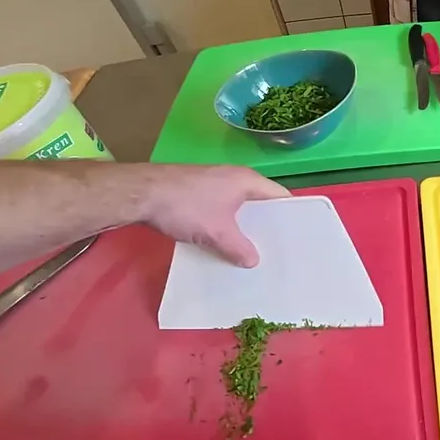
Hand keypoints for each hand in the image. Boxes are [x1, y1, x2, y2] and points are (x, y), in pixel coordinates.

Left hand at [140, 165, 288, 266]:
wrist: (142, 194)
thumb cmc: (187, 206)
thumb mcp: (218, 233)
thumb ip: (239, 248)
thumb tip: (253, 261)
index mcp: (248, 181)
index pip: (280, 196)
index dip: (291, 216)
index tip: (296, 237)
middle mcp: (234, 178)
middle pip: (260, 203)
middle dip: (266, 226)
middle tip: (275, 250)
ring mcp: (215, 183)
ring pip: (239, 209)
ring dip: (243, 228)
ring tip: (251, 252)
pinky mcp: (198, 192)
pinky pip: (222, 210)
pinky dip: (226, 226)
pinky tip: (223, 245)